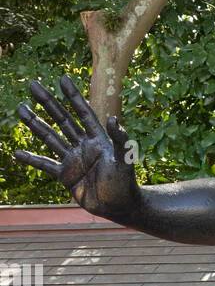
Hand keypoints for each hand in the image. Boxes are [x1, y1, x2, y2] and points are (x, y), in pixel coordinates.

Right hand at [14, 75, 138, 219]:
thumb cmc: (125, 184)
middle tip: (33, 85)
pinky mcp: (66, 176)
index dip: (73, 96)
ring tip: (21, 109)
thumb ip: (120, 140)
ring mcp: (73, 160)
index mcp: (97, 140)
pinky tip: (17, 154)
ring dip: (35, 123)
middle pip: (62, 120)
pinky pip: (45, 165)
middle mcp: (83, 146)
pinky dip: (31, 160)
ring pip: (50, 138)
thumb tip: (113, 118)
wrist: (119, 207)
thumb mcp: (124, 161)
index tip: (62, 78)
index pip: (83, 113)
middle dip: (47, 102)